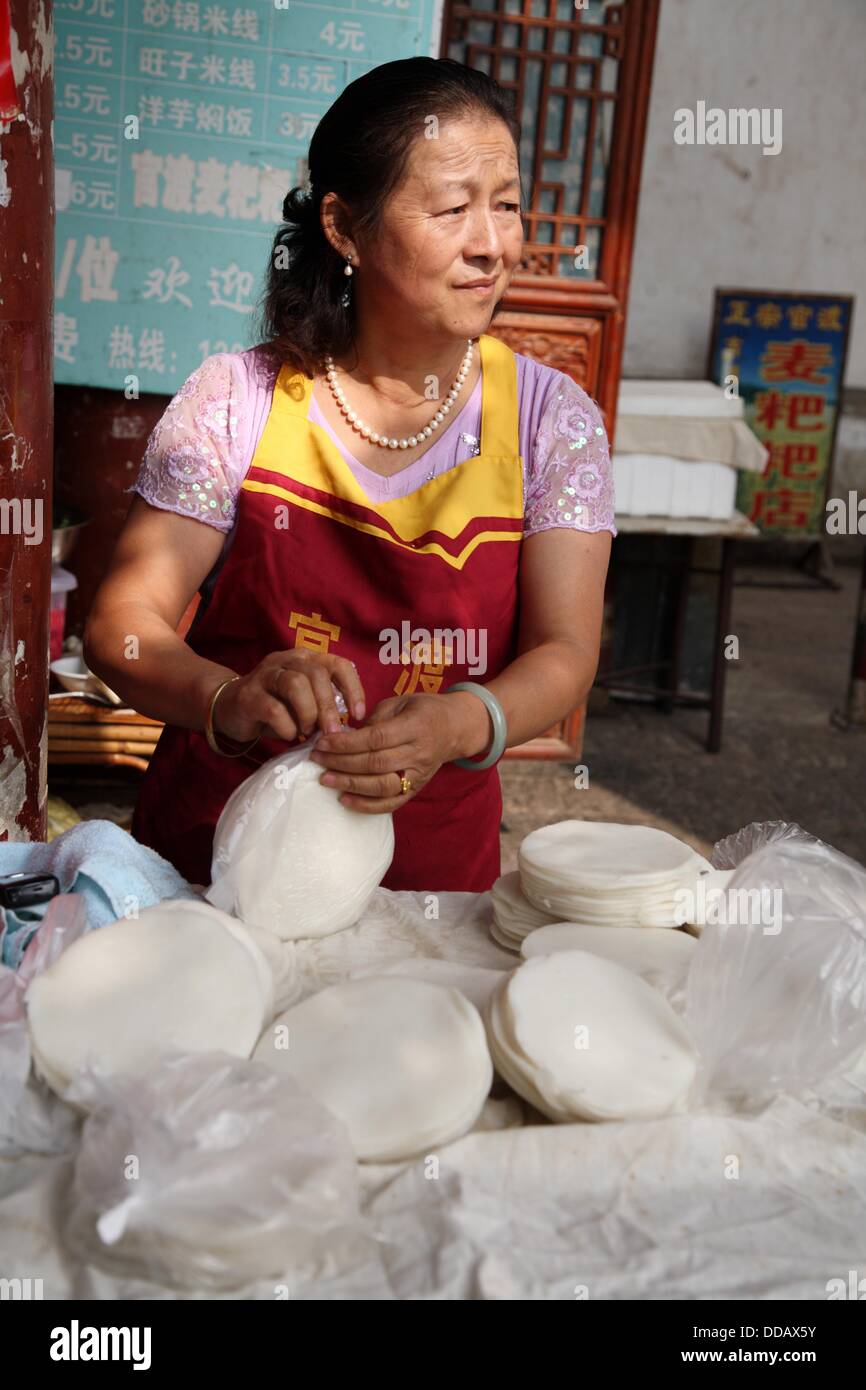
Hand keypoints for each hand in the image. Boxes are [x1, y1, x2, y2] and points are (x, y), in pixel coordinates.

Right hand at [211, 650, 365, 744]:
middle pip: (316, 674)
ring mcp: (265, 675)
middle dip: (329, 706)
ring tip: (307, 732)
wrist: (230, 708)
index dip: (353, 689)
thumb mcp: (305, 702)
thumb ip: (324, 707)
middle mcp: (287, 660)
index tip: (358, 715)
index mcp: (307, 659)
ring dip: (307, 713)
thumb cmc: (276, 706)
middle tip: (333, 732)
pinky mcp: (248, 695)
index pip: (339, 664)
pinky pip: (273, 709)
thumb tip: (348, 728)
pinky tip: (289, 735)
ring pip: (295, 685)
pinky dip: (287, 726)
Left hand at [308, 690, 488, 812]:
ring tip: (325, 779)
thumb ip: (375, 717)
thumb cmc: (424, 710)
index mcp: (414, 727)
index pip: (375, 739)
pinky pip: (391, 803)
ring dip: (350, 785)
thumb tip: (345, 733)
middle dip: (342, 763)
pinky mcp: (416, 789)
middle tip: (316, 759)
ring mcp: (418, 775)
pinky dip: (367, 806)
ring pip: (382, 786)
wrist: (456, 728)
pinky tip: (344, 800)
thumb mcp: (401, 701)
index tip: (322, 742)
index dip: (346, 743)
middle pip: (375, 763)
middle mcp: (418, 754)